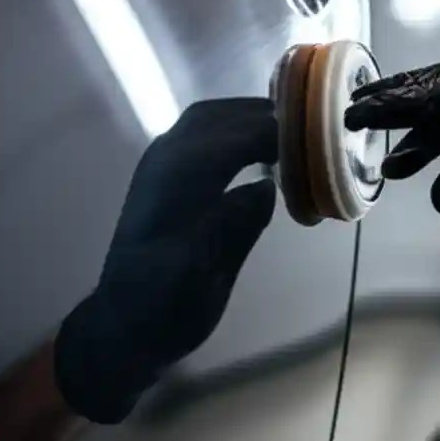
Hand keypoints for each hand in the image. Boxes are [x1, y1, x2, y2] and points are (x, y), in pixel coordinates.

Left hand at [55, 98, 277, 422]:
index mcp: (177, 185)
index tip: (315, 139)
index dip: (274, 133)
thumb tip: (267, 185)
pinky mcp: (158, 177)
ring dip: (243, 119)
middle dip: (261, 116)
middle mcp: (163, 163)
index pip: (233, 138)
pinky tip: (255, 153)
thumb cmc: (167, 307)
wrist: (124, 324)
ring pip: (204, 120)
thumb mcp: (208, 275)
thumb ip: (236, 225)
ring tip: (286, 137)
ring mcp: (156, 166)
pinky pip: (195, 136)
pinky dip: (228, 132)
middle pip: (217, 117)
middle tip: (307, 130)